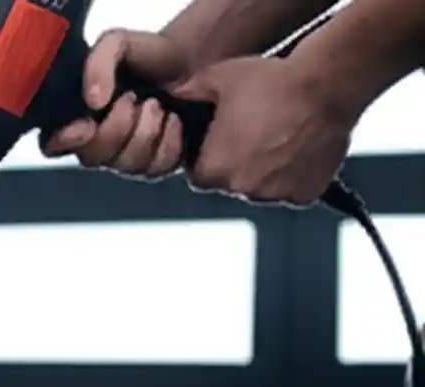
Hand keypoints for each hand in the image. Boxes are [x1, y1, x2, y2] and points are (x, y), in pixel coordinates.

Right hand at [41, 29, 193, 179]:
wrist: (194, 64)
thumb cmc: (151, 55)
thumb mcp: (119, 43)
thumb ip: (97, 63)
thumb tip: (93, 102)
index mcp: (78, 115)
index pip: (52, 143)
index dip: (64, 140)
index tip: (86, 123)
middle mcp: (97, 142)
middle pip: (90, 158)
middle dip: (116, 127)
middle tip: (133, 98)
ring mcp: (126, 159)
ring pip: (124, 166)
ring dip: (145, 132)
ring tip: (156, 105)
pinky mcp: (155, 167)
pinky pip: (155, 170)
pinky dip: (168, 143)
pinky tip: (172, 121)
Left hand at [176, 56, 354, 206]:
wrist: (327, 83)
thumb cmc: (270, 79)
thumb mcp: (217, 78)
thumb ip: (187, 92)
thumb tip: (171, 96)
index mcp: (213, 170)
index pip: (198, 175)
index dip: (207, 157)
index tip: (220, 140)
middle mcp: (242, 190)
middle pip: (229, 183)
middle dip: (235, 164)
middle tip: (252, 134)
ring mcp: (276, 195)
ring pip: (260, 189)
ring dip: (263, 172)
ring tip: (277, 137)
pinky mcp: (305, 195)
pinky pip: (290, 190)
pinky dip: (292, 175)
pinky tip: (298, 147)